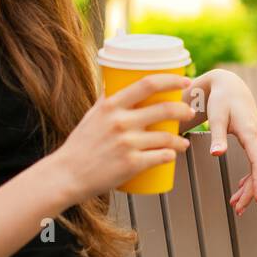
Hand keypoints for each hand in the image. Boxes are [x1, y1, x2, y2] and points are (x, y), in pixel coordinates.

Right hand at [52, 73, 194, 203]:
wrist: (66, 175)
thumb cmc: (80, 145)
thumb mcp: (92, 116)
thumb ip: (108, 100)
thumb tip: (120, 83)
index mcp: (111, 106)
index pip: (147, 84)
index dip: (171, 81)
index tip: (185, 82)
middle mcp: (120, 122)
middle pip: (164, 109)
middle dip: (183, 110)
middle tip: (190, 113)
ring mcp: (127, 144)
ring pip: (166, 136)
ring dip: (180, 139)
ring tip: (183, 142)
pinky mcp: (131, 164)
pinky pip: (161, 157)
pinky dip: (171, 155)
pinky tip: (174, 155)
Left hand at [197, 70, 256, 216]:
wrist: (231, 87)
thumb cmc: (223, 101)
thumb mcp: (217, 117)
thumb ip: (217, 137)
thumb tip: (216, 154)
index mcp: (250, 133)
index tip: (256, 199)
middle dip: (250, 192)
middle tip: (238, 209)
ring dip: (249, 187)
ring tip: (237, 204)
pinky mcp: (254, 141)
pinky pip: (256, 164)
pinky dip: (250, 178)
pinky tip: (241, 187)